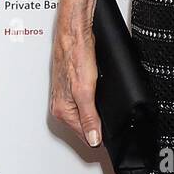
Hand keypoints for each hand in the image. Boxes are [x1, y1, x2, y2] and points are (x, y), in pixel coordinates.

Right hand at [50, 20, 102, 148]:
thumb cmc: (75, 56)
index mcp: (62, 110)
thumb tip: (93, 139)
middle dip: (98, 126)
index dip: (99, 138)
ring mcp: (66, 95)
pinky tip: (100, 95)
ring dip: (97, 113)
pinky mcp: (72, 86)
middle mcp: (61, 105)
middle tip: (112, 123)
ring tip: (106, 107)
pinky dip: (94, 101)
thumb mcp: (86, 91)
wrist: (74, 34)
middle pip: (84, 127)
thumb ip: (90, 117)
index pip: (84, 136)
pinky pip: (86, 102)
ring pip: (85, 114)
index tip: (112, 139)